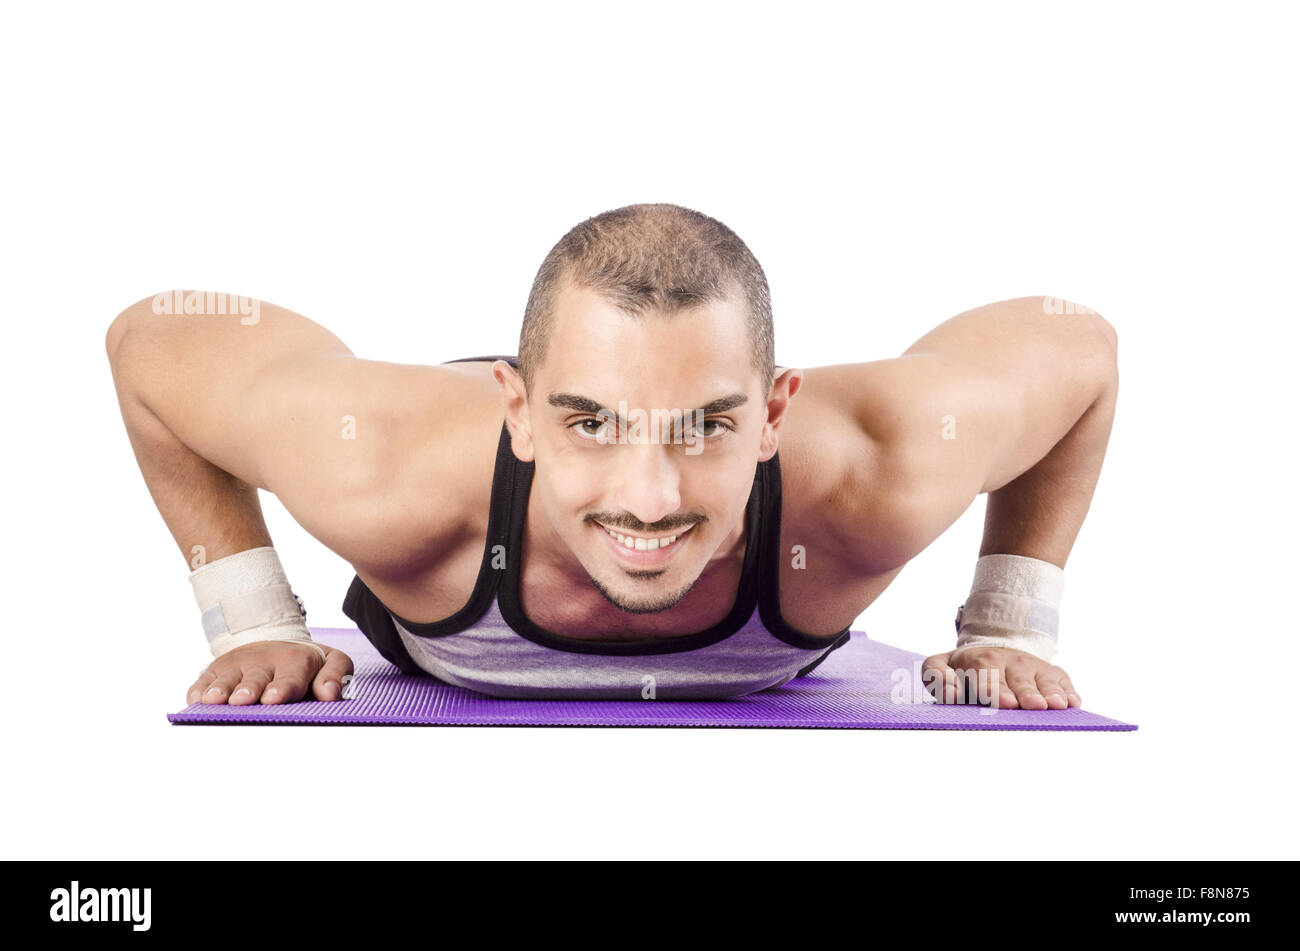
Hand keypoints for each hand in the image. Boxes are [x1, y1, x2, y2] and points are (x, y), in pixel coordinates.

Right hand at [186, 641, 353, 705]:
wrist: (277, 641)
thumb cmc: (306, 663)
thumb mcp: (331, 660)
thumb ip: (336, 675)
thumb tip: (330, 694)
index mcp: (295, 661)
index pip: (290, 677)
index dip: (282, 688)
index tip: (273, 699)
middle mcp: (264, 661)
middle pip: (255, 679)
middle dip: (249, 690)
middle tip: (243, 701)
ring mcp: (239, 664)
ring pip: (228, 678)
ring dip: (221, 690)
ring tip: (213, 701)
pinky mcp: (218, 669)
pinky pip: (204, 679)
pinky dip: (199, 689)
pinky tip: (195, 700)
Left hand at [921, 646, 1081, 708]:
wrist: (990, 650)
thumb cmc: (964, 669)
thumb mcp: (940, 666)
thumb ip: (936, 675)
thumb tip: (948, 691)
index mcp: (981, 661)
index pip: (987, 676)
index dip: (996, 690)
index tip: (1006, 703)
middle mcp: (1011, 662)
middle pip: (1019, 681)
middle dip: (1026, 693)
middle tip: (1033, 706)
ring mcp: (1034, 667)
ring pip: (1044, 680)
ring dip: (1051, 692)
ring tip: (1056, 705)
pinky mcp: (1053, 673)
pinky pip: (1063, 680)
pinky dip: (1069, 691)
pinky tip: (1073, 702)